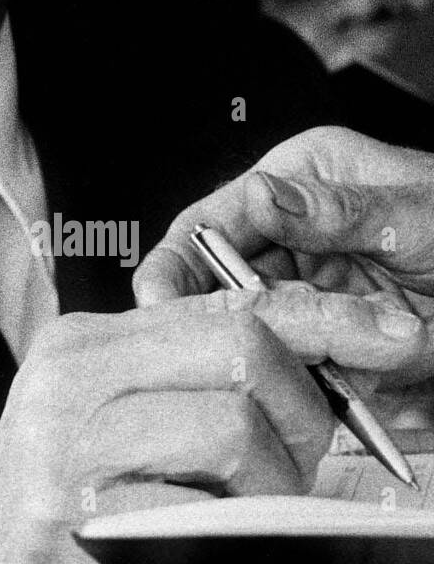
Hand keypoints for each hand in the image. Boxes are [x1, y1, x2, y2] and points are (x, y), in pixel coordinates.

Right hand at [0, 295, 361, 563]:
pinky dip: (230, 548)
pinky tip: (203, 559)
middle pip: (241, 347)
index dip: (320, 318)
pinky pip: (203, 517)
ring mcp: (66, 441)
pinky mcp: (77, 516)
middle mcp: (70, 374)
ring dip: (269, 494)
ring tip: (241, 526)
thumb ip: (186, 382)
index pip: (224, 305)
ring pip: (234, 429)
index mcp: (84, 342)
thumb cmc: (63, 517)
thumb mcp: (118, 427)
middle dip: (300, 413)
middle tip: (292, 471)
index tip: (387, 337)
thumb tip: (301, 355)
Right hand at [135, 127, 433, 390]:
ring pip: (263, 334)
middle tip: (230, 345)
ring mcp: (318, 294)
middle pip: (225, 282)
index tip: (156, 295)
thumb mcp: (421, 214)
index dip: (177, 259)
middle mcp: (300, 235)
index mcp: (304, 178)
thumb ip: (337, 209)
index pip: (214, 218)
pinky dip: (321, 384)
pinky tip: (347, 382)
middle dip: (236, 317)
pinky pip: (306, 371)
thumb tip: (261, 196)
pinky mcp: (339, 348)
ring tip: (342, 355)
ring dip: (292, 352)